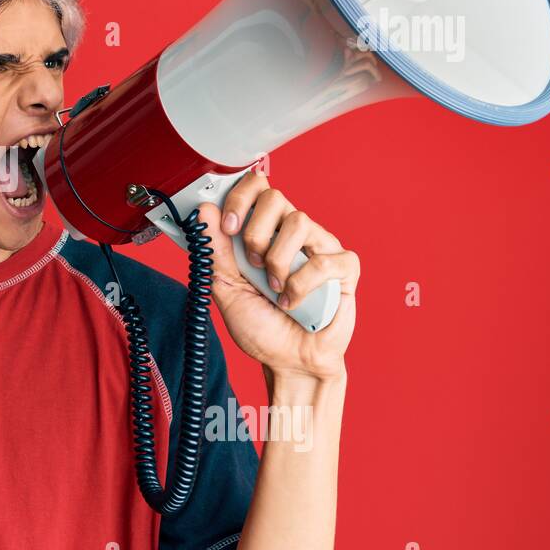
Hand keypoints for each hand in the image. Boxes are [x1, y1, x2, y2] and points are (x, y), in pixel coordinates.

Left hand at [194, 169, 358, 380]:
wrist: (288, 362)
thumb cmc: (261, 326)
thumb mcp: (226, 288)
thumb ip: (216, 251)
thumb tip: (205, 211)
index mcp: (265, 231)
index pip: (257, 188)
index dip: (240, 197)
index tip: (227, 227)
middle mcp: (294, 234)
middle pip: (276, 198)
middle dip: (255, 233)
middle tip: (252, 265)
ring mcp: (321, 247)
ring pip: (300, 222)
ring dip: (278, 261)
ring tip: (274, 288)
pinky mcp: (344, 268)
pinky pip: (325, 259)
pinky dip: (302, 285)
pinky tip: (294, 302)